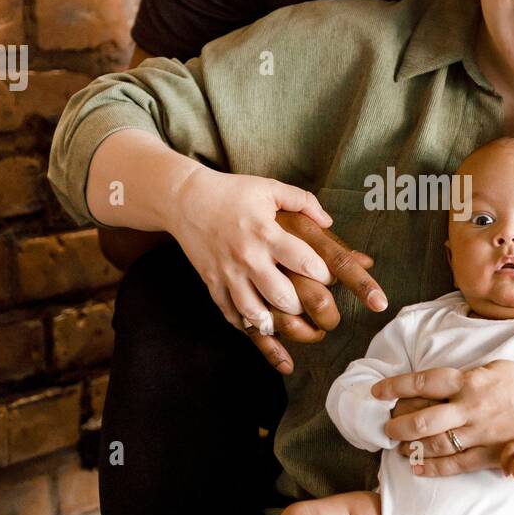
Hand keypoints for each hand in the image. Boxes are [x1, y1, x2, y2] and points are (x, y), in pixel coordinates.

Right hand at [168, 168, 339, 362]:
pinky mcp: (212, 283)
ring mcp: (228, 273)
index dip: (323, 274)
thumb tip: (328, 221)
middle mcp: (248, 257)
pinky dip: (246, 325)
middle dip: (303, 306)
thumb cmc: (232, 192)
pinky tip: (260, 326)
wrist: (185, 199)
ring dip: (275, 323)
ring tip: (288, 320)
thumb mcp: (270, 188)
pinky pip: (229, 313)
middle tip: (310, 304)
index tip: (328, 277)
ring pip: (255, 312)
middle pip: (282, 296)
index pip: (304, 262)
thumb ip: (303, 201)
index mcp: (267, 233)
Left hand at [370, 360, 513, 476]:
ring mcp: (481, 432)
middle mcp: (471, 407)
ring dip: (413, 446)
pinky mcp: (492, 452)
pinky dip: (435, 467)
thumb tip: (436, 385)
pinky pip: (458, 464)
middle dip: (399, 424)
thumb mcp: (492, 367)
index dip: (396, 387)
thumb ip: (464, 377)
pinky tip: (417, 467)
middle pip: (424, 418)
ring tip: (397, 447)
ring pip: (437, 443)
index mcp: (471, 380)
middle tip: (385, 427)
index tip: (377, 392)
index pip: (424, 382)